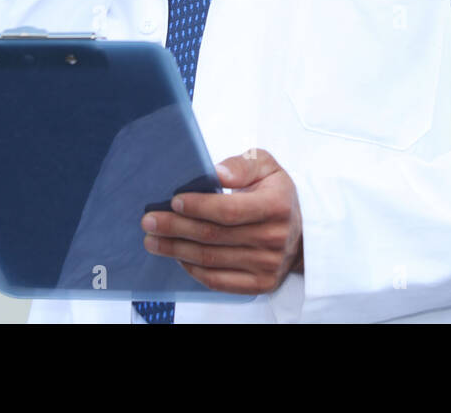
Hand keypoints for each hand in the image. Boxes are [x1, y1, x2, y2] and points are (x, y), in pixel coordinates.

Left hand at [140, 149, 303, 294]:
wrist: (301, 232)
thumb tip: (217, 173)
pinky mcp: (261, 284)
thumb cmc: (276, 194)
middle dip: (176, 228)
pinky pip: (218, 281)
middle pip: (213, 236)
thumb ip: (242, 165)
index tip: (174, 201)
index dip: (198, 207)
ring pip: (211, 260)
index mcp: (276, 206)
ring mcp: (267, 265)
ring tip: (153, 240)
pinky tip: (178, 257)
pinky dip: (193, 270)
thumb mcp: (266, 167)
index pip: (229, 210)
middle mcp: (273, 239)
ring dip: (177, 250)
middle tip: (149, 221)